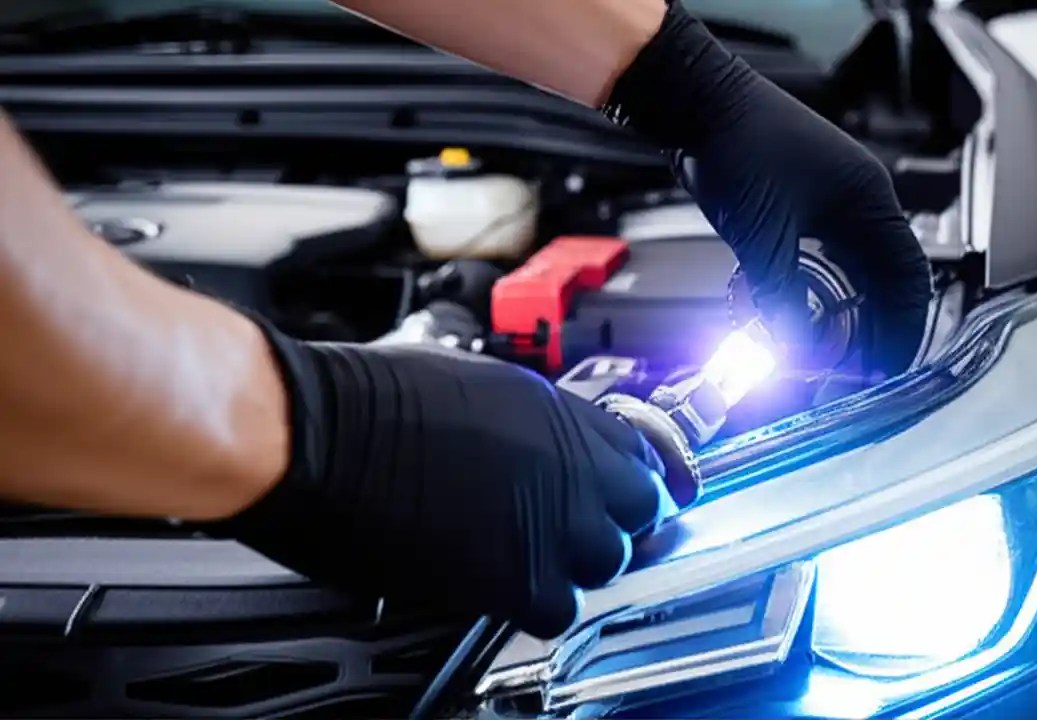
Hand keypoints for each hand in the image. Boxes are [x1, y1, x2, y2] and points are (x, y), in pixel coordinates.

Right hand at [211, 320, 669, 639]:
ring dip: (575, 566)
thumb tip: (542, 443)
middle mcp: (568, 462)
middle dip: (616, 524)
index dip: (632, 480)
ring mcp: (548, 519)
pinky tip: (500, 586)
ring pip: (607, 563)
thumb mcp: (470, 380)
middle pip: (642, 510)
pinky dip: (538, 604)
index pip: (643, 453)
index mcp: (558, 409)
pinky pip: (559, 607)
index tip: (620, 496)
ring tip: (526, 560)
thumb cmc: (366, 398)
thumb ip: (528, 418)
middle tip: (575, 534)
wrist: (318, 431)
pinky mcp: (514, 574)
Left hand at [603, 1, 932, 377]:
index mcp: (869, 201)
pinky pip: (822, 259)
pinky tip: (800, 314)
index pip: (908, 276)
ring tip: (830, 350)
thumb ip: (780, 295)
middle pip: (884, 279)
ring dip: (844, 311)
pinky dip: (817, 290)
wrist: (698, 104)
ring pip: (852, 271)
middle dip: (873, 326)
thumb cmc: (737, 143)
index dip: (904, 326)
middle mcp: (859, 201)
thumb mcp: (762, 235)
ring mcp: (830, 202)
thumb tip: (795, 345)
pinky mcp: (799, 206)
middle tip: (857, 368)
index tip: (892, 364)